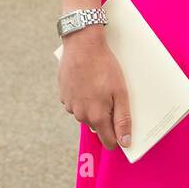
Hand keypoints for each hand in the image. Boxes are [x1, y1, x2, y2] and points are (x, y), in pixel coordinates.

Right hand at [58, 27, 131, 151]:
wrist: (82, 45)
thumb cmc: (104, 67)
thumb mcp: (120, 92)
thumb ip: (123, 119)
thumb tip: (125, 142)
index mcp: (96, 116)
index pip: (107, 140)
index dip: (117, 137)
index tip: (124, 129)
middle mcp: (80, 115)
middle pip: (97, 126)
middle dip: (107, 116)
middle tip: (114, 96)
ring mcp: (69, 105)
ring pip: (86, 113)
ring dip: (94, 105)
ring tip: (100, 85)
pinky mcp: (63, 95)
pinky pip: (76, 102)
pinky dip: (83, 96)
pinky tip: (89, 81)